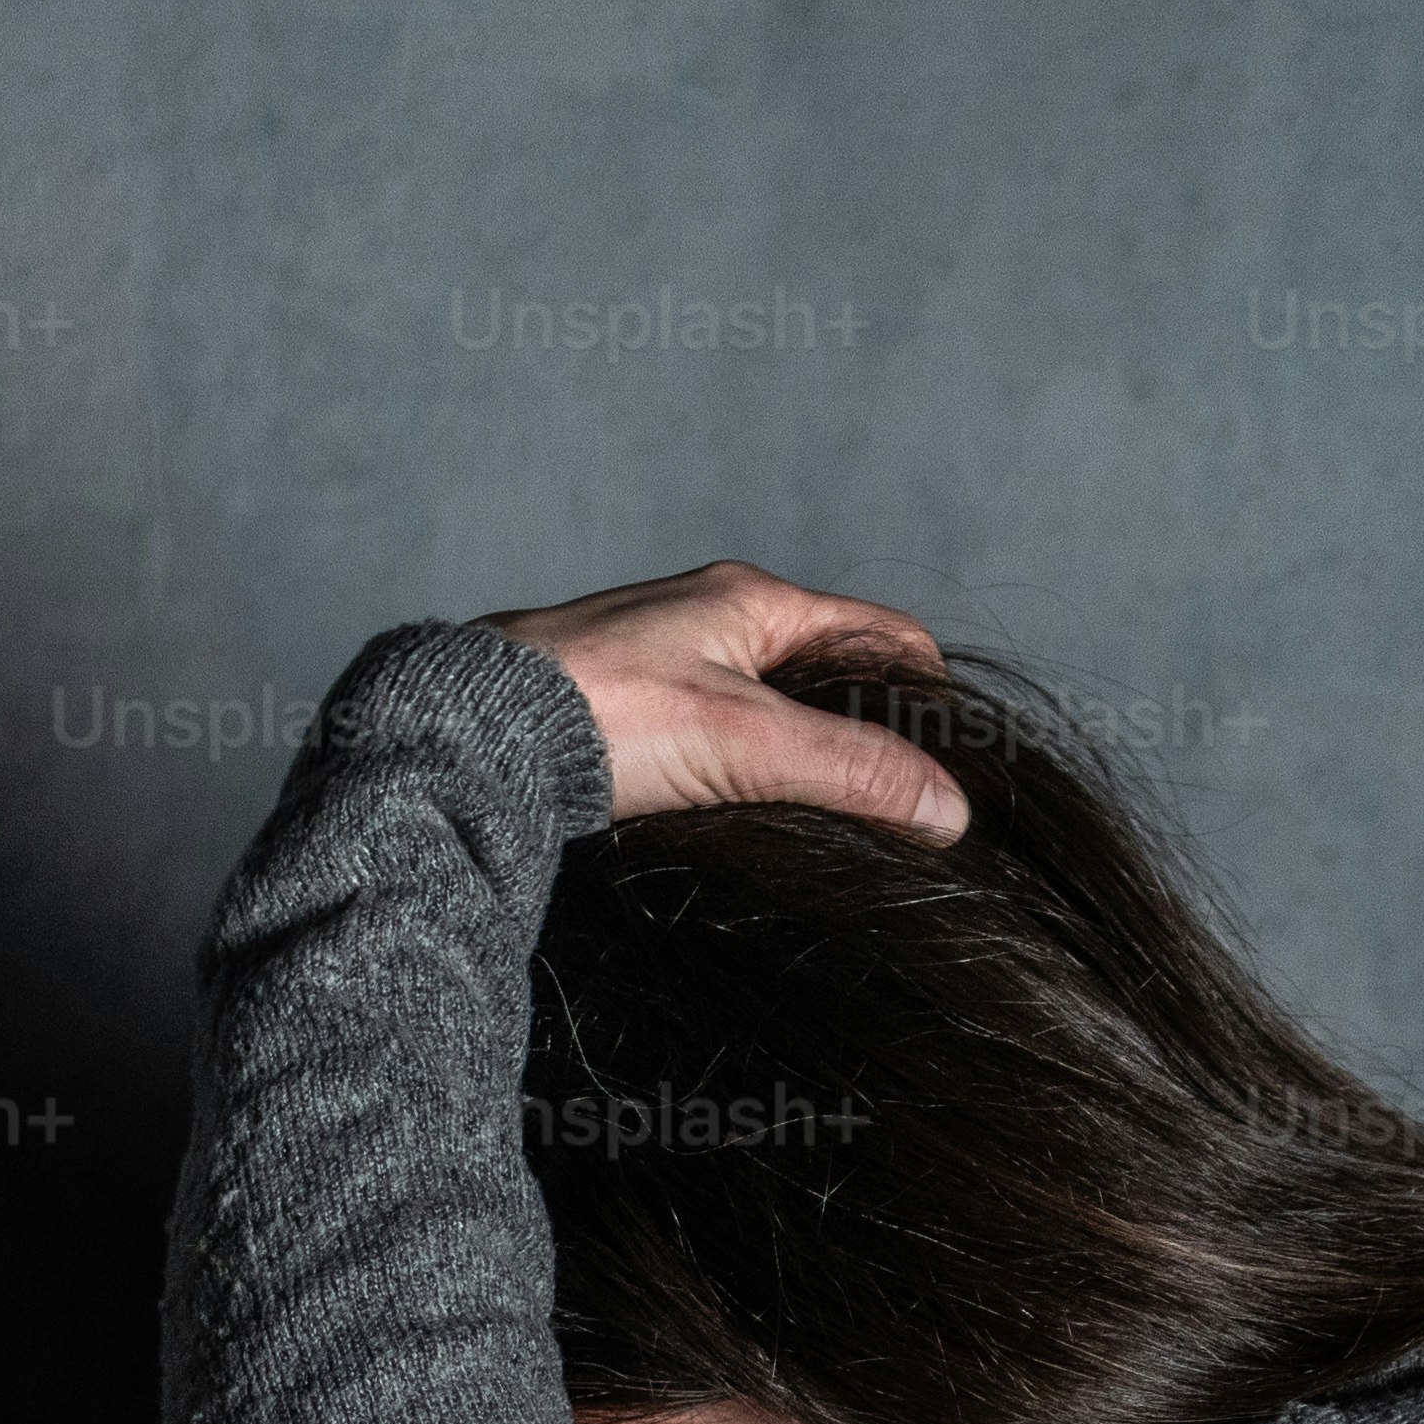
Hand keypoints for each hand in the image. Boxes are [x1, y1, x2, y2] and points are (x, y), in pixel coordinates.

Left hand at [476, 562, 973, 840]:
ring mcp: (660, 664)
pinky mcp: (619, 713)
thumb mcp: (748, 742)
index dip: (929, 694)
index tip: (958, 761)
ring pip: (764, 706)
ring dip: (804, 755)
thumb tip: (948, 810)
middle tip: (903, 803)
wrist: (464, 738)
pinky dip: (744, 771)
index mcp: (750, 601)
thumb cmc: (595, 716)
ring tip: (835, 823)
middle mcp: (707, 618)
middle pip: (825, 671)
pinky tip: (744, 819)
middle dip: (868, 729)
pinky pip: (710, 735)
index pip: (880, 634)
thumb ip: (852, 771)